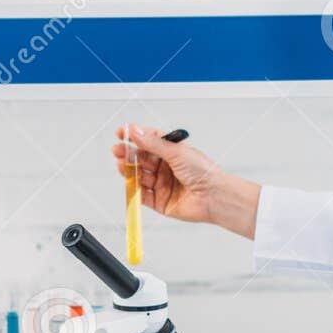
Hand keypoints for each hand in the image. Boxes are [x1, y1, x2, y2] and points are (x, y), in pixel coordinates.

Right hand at [110, 125, 260, 238]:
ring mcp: (162, 184)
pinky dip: (134, 190)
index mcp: (172, 152)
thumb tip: (136, 131)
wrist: (214, 196)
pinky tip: (129, 183)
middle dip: (128, 154)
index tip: (121, 132)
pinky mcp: (160, 201)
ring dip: (129, 170)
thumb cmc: (204, 172)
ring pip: (139, 176)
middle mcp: (166, 167)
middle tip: (117, 150)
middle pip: (141, 159)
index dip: (135, 136)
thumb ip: (154, 143)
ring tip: (121, 165)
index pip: (149, 141)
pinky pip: (142, 195)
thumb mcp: (177, 152)